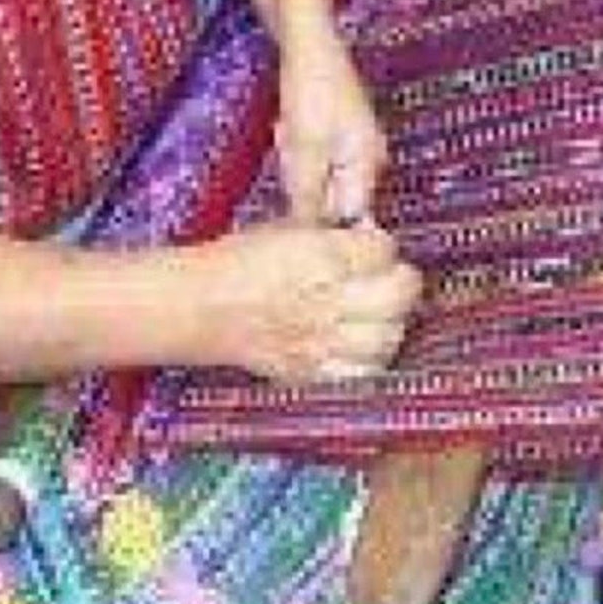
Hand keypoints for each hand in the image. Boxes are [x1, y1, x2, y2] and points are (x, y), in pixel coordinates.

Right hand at [186, 221, 420, 382]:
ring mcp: (321, 341)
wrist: (200, 306)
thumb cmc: (241, 259)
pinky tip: (361, 345)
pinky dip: (370, 360)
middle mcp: (327, 299)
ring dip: (391, 323)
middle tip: (389, 279)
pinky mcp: (311, 373)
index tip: (372, 248)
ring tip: (378, 314)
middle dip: (402, 282)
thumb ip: (335, 236)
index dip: (383, 247)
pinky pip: (362, 374)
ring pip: (389, 337)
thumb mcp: (291, 229)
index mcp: (322, 256)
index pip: (385, 250)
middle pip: (399, 294)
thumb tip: (372, 239)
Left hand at [276, 25, 387, 223]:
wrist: (307, 38)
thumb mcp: (305, 149)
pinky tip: (288, 123)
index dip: (315, 211)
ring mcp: (353, 142)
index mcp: (369, 164)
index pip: (347, 216)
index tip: (295, 182)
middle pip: (329, 196)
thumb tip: (308, 236)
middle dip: (302, 179)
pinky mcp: (335, 130)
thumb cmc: (310, 90)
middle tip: (291, 144)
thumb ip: (308, 197)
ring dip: (295, 160)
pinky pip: (311, 156)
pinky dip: (295, 145)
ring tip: (289, 128)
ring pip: (315, 176)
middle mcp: (368, 157)